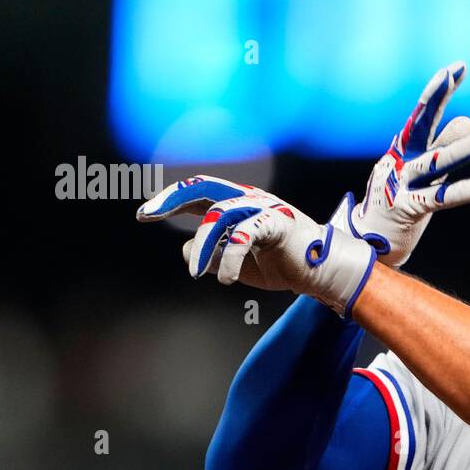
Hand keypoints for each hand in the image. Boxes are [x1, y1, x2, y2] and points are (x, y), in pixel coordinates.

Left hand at [136, 176, 375, 315]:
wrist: (324, 272)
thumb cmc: (284, 265)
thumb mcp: (238, 263)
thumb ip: (213, 254)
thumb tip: (187, 253)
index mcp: (238, 205)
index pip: (198, 195)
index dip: (170, 202)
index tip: (145, 215)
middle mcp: (249, 199)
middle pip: (204, 189)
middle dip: (172, 200)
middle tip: (148, 215)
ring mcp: (264, 208)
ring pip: (219, 216)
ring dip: (202, 245)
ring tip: (196, 271)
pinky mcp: (278, 222)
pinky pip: (244, 236)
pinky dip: (231, 259)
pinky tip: (228, 279)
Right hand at [338, 61, 469, 266]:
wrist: (368, 242)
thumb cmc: (398, 203)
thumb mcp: (423, 173)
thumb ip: (444, 148)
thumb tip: (468, 121)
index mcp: (403, 150)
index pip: (423, 114)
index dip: (439, 91)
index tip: (458, 67)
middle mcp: (400, 162)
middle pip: (418, 126)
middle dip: (434, 99)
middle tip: (451, 74)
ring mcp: (400, 185)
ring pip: (430, 164)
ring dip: (454, 152)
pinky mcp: (407, 210)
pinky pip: (438, 199)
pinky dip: (462, 192)